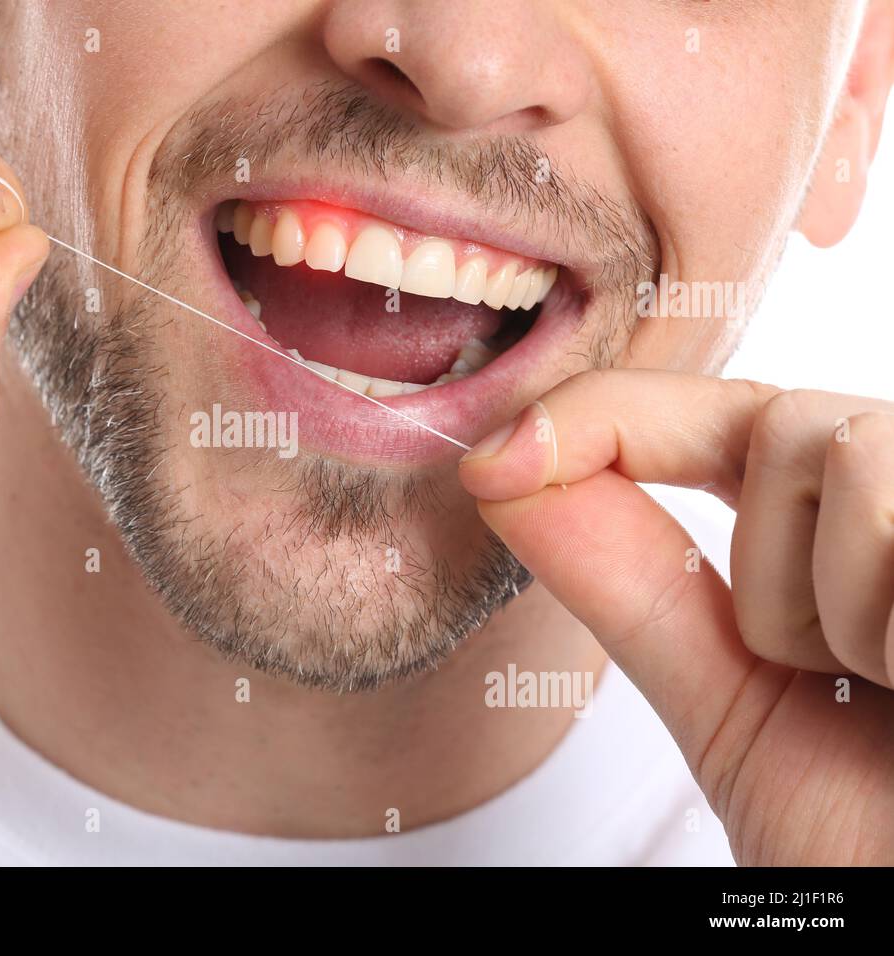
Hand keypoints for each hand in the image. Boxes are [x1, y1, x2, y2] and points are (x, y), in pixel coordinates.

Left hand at [460, 369, 893, 864]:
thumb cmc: (874, 849)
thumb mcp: (737, 709)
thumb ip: (629, 582)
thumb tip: (504, 470)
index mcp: (869, 541)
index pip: (734, 419)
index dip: (608, 418)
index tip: (496, 461)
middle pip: (791, 425)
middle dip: (774, 578)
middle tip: (843, 684)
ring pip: (844, 449)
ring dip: (839, 608)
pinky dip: (888, 622)